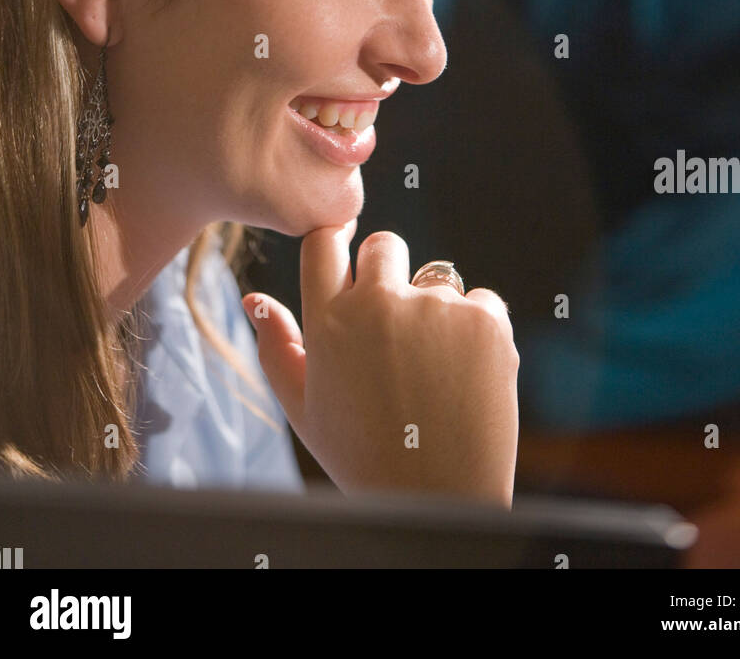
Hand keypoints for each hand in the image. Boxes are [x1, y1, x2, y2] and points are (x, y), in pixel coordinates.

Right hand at [243, 221, 518, 505]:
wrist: (437, 497)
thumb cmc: (363, 455)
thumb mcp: (304, 407)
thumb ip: (276, 347)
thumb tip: (254, 298)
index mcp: (329, 320)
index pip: (323, 240)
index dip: (338, 243)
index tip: (350, 258)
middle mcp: (380, 304)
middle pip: (384, 246)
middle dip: (388, 273)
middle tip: (395, 328)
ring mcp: (436, 308)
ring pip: (436, 277)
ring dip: (435, 309)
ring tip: (431, 369)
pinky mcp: (485, 320)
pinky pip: (481, 300)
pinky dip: (478, 329)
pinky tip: (464, 374)